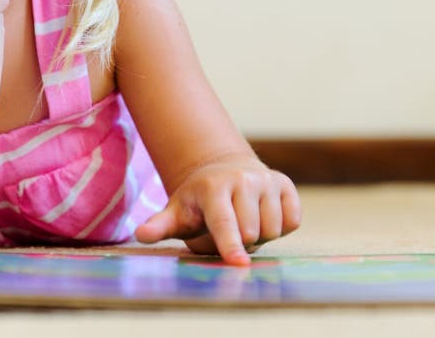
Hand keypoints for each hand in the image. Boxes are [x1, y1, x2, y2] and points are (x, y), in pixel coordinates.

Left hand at [135, 154, 300, 265]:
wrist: (225, 170)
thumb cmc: (199, 201)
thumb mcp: (177, 212)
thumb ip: (160, 225)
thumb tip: (141, 235)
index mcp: (213, 187)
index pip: (224, 221)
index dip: (230, 244)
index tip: (238, 263)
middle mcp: (242, 178)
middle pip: (252, 232)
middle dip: (242, 242)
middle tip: (229, 230)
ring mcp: (265, 178)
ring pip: (274, 228)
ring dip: (262, 235)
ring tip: (245, 222)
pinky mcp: (285, 183)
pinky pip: (293, 220)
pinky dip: (282, 226)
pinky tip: (264, 215)